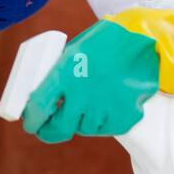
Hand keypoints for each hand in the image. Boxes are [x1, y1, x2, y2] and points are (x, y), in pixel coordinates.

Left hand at [22, 18, 159, 143]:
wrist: (143, 41)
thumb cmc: (104, 44)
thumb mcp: (73, 52)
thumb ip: (57, 76)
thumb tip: (41, 98)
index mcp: (65, 74)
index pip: (39, 107)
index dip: (32, 120)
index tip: (30, 124)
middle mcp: (83, 95)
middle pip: (59, 128)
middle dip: (49, 131)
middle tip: (47, 129)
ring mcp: (104, 108)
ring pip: (84, 129)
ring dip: (81, 121)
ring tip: (88, 103)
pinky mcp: (124, 117)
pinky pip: (107, 128)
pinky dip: (104, 121)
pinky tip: (107, 103)